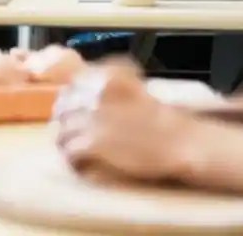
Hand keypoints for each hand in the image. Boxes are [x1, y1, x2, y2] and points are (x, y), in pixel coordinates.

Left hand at [55, 59, 198, 181]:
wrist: (180, 141)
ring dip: (67, 142)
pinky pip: (69, 152)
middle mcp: (94, 94)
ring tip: (77, 151)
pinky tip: (82, 163)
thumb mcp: (131, 85)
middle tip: (75, 134)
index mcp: (104, 78)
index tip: (77, 111)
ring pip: (62, 131)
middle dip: (66, 122)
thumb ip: (106, 80)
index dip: (71, 100)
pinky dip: (73, 160)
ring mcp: (91, 119)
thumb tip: (75, 81)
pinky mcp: (93, 143)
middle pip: (62, 109)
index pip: (70, 86)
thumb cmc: (160, 116)